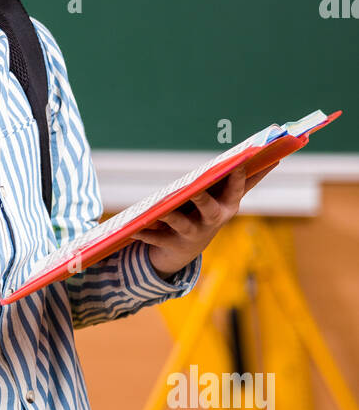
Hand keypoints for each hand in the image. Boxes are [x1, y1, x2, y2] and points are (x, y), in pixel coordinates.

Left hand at [135, 159, 280, 278]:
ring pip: (181, 224)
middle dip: (202, 198)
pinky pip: (157, 238)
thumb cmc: (208, 213)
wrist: (184, 252)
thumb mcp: (227, 198)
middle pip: (208, 208)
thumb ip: (247, 179)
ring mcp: (192, 234)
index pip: (235, 190)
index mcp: (227, 206)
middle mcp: (212, 221)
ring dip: (170, 217)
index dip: (237, 177)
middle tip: (195, 188)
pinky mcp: (172, 244)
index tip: (238, 162)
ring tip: (160, 210)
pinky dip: (146, 233)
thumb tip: (274, 157)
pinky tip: (135, 228)